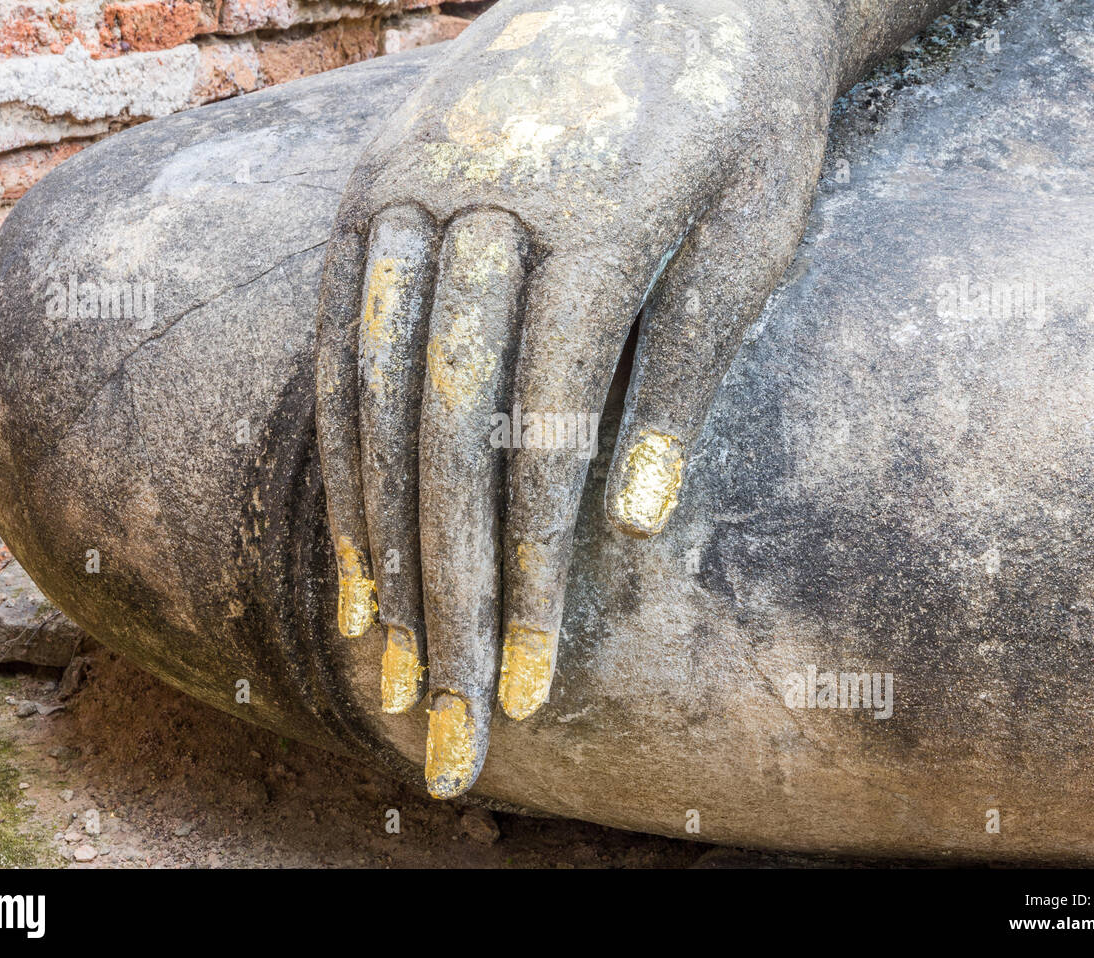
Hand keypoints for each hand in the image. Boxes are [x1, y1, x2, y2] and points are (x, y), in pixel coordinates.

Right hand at [316, 0, 838, 796]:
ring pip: (374, 387)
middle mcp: (483, 193)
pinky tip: (349, 543)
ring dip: (375, 536)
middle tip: (443, 710)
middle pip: (447, 424)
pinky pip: (339, 332)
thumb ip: (686, 369)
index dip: (535, 564)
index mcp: (597, 209)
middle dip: (444, 582)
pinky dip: (341, 447)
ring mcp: (410, 180)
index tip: (536, 680)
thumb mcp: (754, 229)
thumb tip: (631, 527)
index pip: (547, 423)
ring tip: (383, 656)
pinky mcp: (371, 182)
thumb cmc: (738, 114)